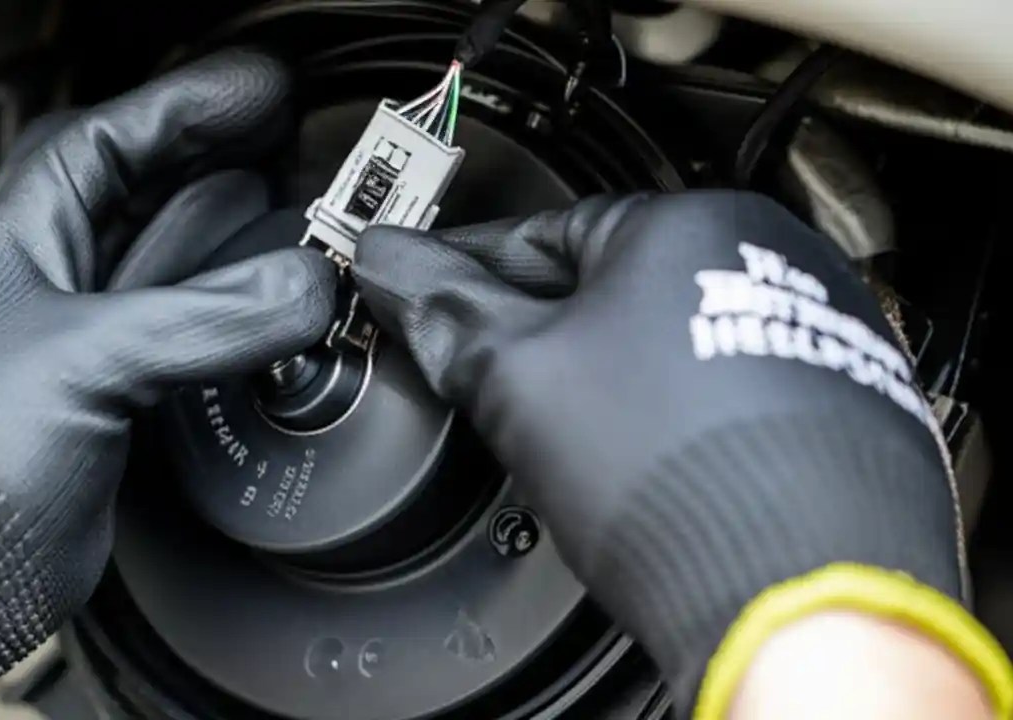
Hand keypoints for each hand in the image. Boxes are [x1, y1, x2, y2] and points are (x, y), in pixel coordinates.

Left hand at [0, 48, 334, 717]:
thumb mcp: (82, 360)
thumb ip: (202, 319)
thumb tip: (301, 288)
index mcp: (14, 244)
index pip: (104, 142)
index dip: (184, 107)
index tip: (258, 92)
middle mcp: (46, 289)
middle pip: (144, 200)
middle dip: (215, 167)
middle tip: (287, 146)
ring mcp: (79, 352)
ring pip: (170, 277)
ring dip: (234, 253)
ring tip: (297, 222)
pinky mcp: (108, 414)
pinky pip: (184, 348)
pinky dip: (233, 331)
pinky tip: (273, 320)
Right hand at [352, 191, 1004, 714]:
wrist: (794, 588)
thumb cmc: (673, 475)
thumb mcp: (519, 377)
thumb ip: (446, 310)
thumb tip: (393, 266)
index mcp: (689, 223)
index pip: (542, 232)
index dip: (472, 270)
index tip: (437, 293)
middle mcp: (769, 260)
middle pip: (611, 283)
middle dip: (544, 326)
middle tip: (489, 370)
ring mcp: (815, 329)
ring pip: (670, 335)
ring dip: (612, 371)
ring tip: (570, 427)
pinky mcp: (841, 399)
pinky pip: (724, 383)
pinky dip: (674, 406)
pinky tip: (644, 451)